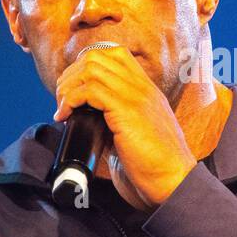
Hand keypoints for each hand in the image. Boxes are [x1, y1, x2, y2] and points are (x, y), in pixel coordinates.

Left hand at [53, 46, 197, 210]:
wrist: (173, 182)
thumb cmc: (153, 166)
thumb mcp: (136, 133)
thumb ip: (117, 119)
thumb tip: (86, 116)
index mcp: (146, 90)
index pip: (114, 54)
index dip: (86, 65)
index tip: (74, 90)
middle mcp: (142, 87)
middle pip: (97, 56)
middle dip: (71, 75)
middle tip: (63, 100)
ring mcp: (136, 96)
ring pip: (91, 68)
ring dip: (68, 87)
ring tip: (63, 108)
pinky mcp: (127, 111)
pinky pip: (90, 90)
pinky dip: (70, 100)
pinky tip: (66, 117)